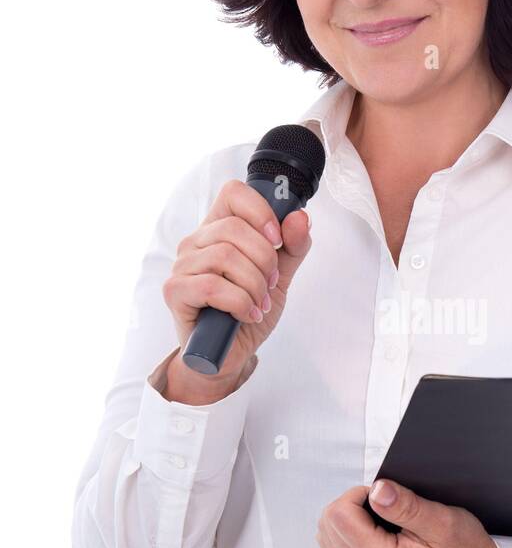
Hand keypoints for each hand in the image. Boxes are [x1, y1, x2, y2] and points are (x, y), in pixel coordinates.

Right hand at [162, 179, 312, 384]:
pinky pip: (211, 285)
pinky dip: (239, 302)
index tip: (278, 240)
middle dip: (264, 260)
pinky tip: (246, 315)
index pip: (234, 193)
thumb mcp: (279, 277)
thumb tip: (300, 217)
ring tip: (258, 304)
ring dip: (253, 285)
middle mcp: (196, 242)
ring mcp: (182, 266)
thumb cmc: (247, 312)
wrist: (229, 355)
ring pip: (225, 256)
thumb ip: (293, 247)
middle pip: (234, 228)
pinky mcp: (175, 292)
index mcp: (219, 229)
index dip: (261, 212)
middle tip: (270, 285)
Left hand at [316, 480, 504, 547]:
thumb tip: (377, 490)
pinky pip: (337, 546)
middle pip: (328, 523)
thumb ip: (406, 506)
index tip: (388, 495)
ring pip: (327, 534)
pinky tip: (376, 528)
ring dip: (349, 516)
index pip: (339, 514)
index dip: (360, 494)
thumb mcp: (442, 522)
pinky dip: (350, 530)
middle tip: (387, 504)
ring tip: (383, 516)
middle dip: (352, 503)